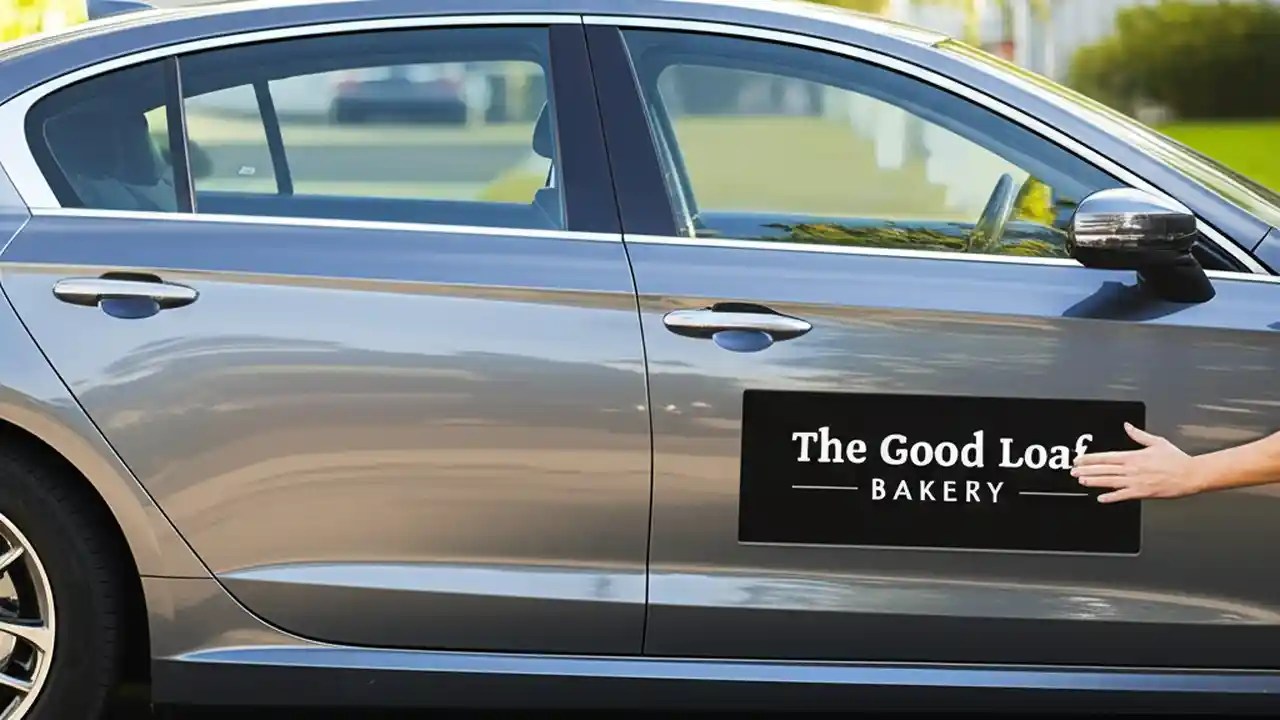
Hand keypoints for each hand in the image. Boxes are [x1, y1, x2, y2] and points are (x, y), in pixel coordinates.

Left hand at [1071, 422, 1202, 502]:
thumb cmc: (1176, 459)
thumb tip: (1127, 426)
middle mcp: (1132, 469)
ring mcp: (1136, 482)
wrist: (1190, 474)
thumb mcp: (1156, 442)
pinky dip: (1111, 497)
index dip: (1090, 458)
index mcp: (1134, 456)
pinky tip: (1101, 498)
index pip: (1106, 456)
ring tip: (1081, 481)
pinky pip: (1123, 495)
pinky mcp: (1142, 493)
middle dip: (1087, 470)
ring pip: (1109, 481)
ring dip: (1094, 481)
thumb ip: (1138, 434)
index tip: (1079, 459)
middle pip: (1104, 469)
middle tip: (1073, 471)